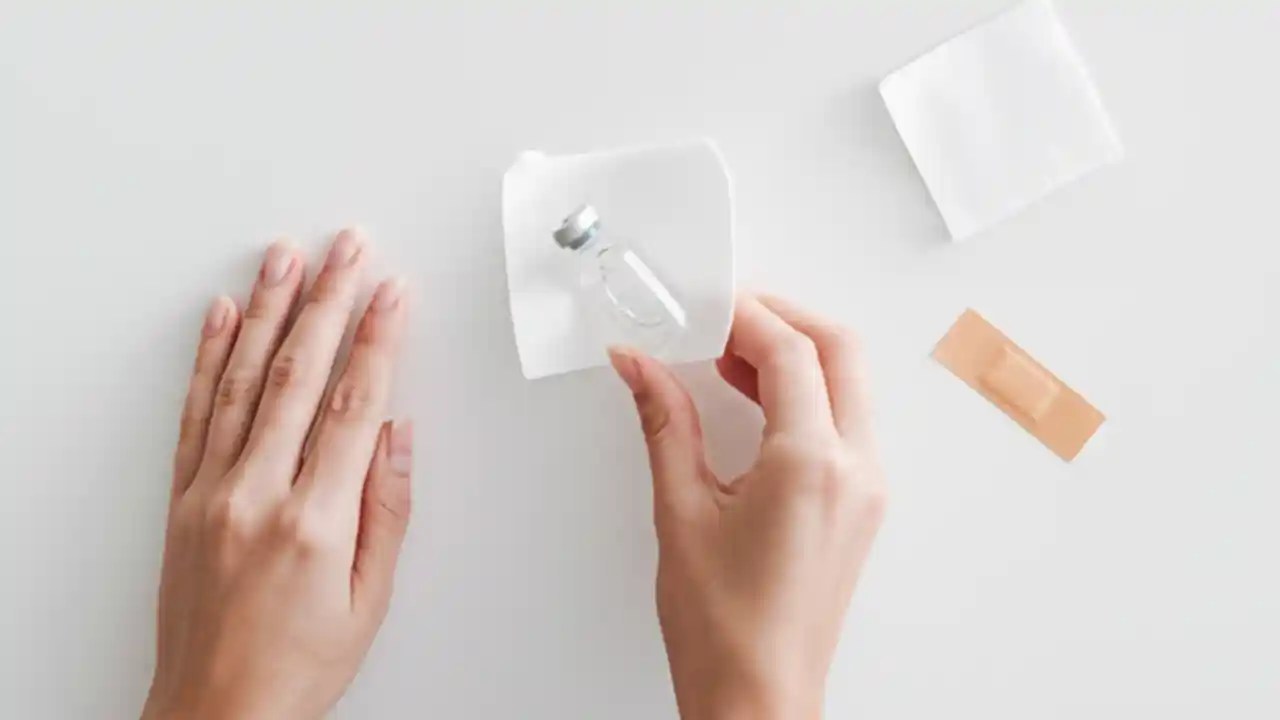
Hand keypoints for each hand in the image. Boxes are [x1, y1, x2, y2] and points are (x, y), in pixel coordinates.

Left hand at [144, 230, 412, 719]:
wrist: (215, 712)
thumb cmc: (298, 666)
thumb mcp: (370, 598)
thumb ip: (387, 508)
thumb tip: (398, 432)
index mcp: (315, 521)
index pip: (354, 404)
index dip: (378, 339)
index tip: (393, 291)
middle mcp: (256, 495)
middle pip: (298, 375)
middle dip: (328, 300)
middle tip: (347, 247)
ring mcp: (211, 492)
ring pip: (241, 380)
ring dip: (268, 310)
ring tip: (286, 257)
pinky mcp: (182, 498)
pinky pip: (195, 413)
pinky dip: (208, 358)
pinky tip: (223, 316)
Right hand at [609, 294, 886, 719]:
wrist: (758, 699)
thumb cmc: (724, 631)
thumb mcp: (679, 514)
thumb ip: (665, 422)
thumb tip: (641, 366)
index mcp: (811, 465)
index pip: (790, 352)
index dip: (745, 315)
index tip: (705, 306)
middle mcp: (854, 470)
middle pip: (839, 350)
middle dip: (783, 318)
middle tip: (725, 314)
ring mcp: (866, 488)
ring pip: (847, 383)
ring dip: (795, 354)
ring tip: (728, 355)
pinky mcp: (860, 505)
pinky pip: (843, 422)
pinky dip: (804, 395)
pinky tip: (754, 400)